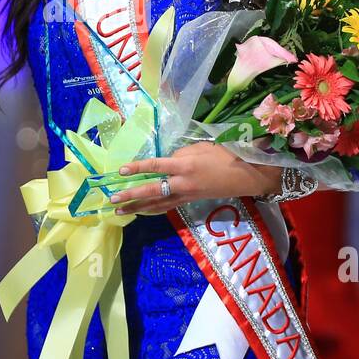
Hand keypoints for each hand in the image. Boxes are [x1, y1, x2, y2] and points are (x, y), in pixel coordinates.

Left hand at [109, 141, 282, 216]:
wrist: (245, 175)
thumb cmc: (224, 155)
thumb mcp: (200, 147)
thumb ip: (179, 154)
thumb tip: (165, 162)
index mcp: (184, 165)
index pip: (155, 166)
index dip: (137, 168)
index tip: (121, 171)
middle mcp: (182, 183)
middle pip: (152, 190)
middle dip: (131, 195)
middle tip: (113, 199)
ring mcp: (186, 194)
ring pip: (157, 204)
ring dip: (138, 207)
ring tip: (120, 211)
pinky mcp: (190, 200)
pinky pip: (167, 206)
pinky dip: (153, 209)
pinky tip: (142, 211)